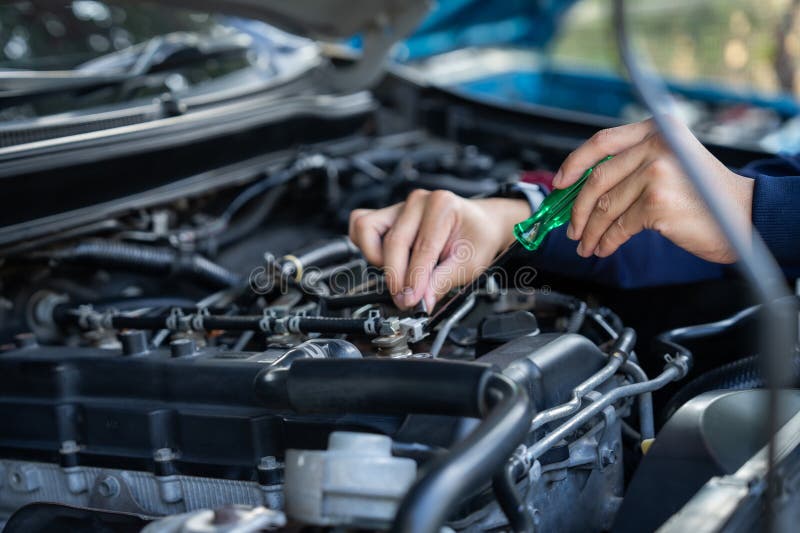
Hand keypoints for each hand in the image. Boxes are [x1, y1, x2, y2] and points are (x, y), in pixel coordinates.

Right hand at [349, 190, 529, 309]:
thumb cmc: (477, 238)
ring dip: (378, 258)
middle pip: (393, 242)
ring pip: (368, 230)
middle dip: (397, 276)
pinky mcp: (387, 215)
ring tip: (399, 274)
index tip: (412, 301)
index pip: (422, 248)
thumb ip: (442, 282)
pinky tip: (386, 260)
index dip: (414, 279)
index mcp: (442, 205)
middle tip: (405, 299)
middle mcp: (418, 201)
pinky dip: (367, 246)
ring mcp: (400, 206)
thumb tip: (421, 301)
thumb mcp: (470, 264)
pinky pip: (361, 225)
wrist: (481, 224)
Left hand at [553, 119, 753, 263]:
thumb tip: (582, 185)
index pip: (601, 142)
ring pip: (605, 207)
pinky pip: (618, 226)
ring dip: (590, 231)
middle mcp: (656, 145)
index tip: (560, 184)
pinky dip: (606, 241)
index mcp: (656, 130)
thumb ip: (632, 163)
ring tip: (585, 244)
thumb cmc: (704, 194)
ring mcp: (656, 173)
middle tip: (571, 227)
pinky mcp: (657, 203)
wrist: (744, 215)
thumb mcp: (671, 161)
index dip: (574, 164)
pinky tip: (603, 248)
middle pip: (597, 179)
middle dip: (578, 209)